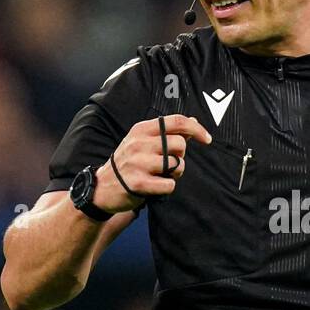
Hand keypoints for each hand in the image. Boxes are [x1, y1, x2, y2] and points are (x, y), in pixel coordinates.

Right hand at [95, 115, 212, 212]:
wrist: (102, 188)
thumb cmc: (129, 164)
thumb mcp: (144, 143)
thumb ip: (168, 133)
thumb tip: (194, 122)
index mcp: (141, 130)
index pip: (176, 121)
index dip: (196, 129)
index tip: (207, 139)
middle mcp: (139, 143)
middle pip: (180, 144)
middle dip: (181, 156)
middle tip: (169, 164)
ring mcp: (137, 163)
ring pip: (177, 164)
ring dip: (175, 173)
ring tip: (161, 175)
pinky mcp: (138, 183)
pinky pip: (170, 185)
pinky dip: (167, 188)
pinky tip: (154, 187)